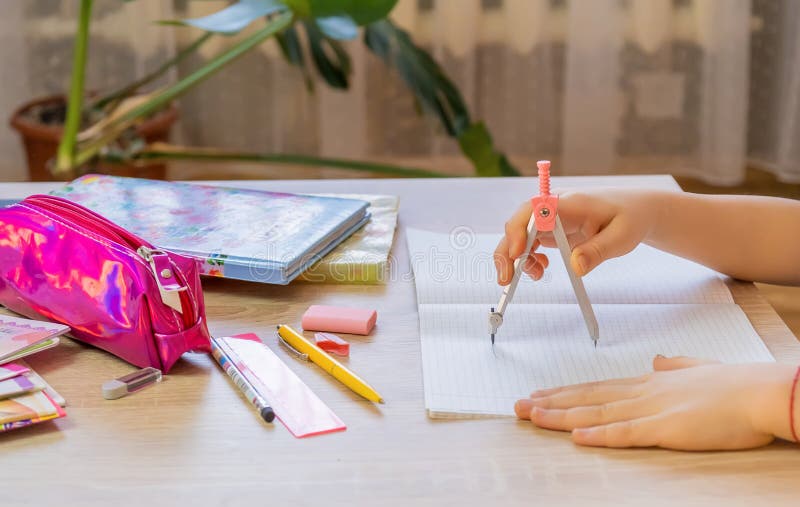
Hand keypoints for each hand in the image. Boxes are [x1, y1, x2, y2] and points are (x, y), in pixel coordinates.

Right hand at [494, 190, 664, 284]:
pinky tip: (541, 268)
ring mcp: (549, 219)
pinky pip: (528, 243)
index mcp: (569, 203)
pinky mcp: (550, 229)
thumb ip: (598, 251)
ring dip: (518, 259)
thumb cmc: (630, 218)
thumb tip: (576, 267)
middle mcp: (553, 208)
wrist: (635, 211)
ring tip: (537, 276)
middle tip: (506, 281)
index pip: (533, 210)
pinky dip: (528, 259)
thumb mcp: (622, 237)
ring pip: (519, 236)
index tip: (517, 254)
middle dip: (508, 252)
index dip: (519, 230)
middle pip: (518, 225)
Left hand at [514, 356, 798, 449]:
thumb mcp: (697, 369)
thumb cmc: (734, 385)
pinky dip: (598, 435)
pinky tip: (575, 437)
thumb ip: (674, 366)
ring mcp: (652, 410)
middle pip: (587, 398)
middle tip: (520, 405)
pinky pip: (626, 434)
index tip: (541, 393)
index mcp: (649, 383)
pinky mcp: (667, 429)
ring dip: (561, 416)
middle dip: (551, 402)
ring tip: (532, 416)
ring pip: (596, 414)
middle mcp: (643, 393)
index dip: (566, 392)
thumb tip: (657, 360)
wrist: (761, 391)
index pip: (597, 388)